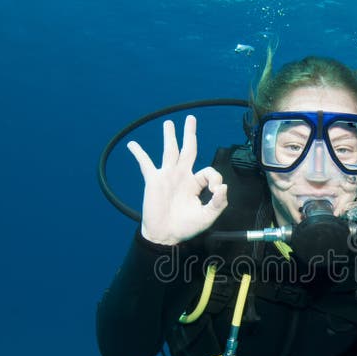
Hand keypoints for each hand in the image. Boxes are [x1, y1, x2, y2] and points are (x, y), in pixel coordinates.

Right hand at [127, 115, 227, 244]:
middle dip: (190, 134)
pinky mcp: (153, 180)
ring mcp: (167, 176)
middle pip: (188, 150)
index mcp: (196, 184)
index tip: (216, 191)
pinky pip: (145, 164)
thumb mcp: (207, 217)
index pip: (209, 171)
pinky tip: (133, 145)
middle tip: (190, 119)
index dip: (216, 179)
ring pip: (169, 151)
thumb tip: (224, 187)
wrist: (166, 235)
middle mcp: (182, 176)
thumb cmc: (186, 227)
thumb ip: (218, 203)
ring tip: (168, 123)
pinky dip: (139, 153)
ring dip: (169, 136)